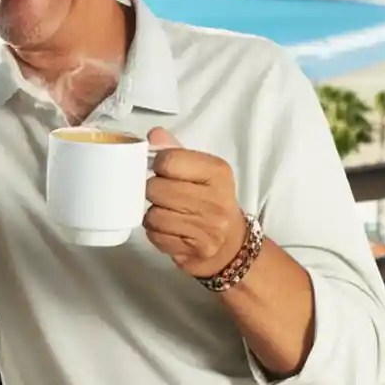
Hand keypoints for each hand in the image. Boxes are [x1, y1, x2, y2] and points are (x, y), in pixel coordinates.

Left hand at [143, 128, 247, 276]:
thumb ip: (175, 151)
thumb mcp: (201, 171)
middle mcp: (215, 200)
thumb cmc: (210, 200)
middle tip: (163, 194)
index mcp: (217, 172)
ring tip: (167, 212)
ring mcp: (207, 228)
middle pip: (155, 188)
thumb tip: (153, 134)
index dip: (157, 165)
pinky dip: (156, 232)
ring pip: (153, 215)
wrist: (231, 245)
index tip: (163, 170)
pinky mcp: (195, 250)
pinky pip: (155, 236)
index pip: (168, 161)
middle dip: (153, 191)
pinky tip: (170, 229)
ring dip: (153, 214)